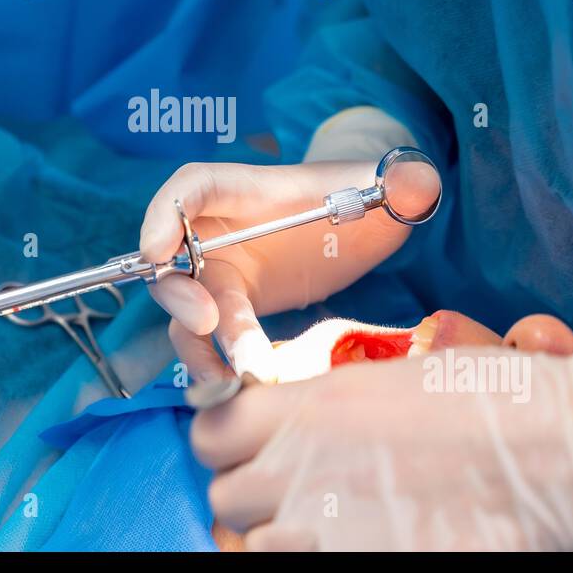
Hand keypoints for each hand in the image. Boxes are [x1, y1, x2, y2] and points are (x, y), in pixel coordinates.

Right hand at [138, 159, 439, 382]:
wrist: (371, 219)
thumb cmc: (372, 193)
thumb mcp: (394, 185)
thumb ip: (404, 181)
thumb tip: (416, 184)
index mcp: (250, 190)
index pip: (191, 188)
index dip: (163, 215)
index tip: (156, 251)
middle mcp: (223, 229)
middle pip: (172, 257)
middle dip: (178, 293)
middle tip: (206, 325)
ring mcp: (226, 270)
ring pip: (185, 309)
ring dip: (196, 345)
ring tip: (233, 377)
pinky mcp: (237, 307)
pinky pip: (211, 340)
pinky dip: (217, 365)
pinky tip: (246, 390)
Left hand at [193, 346, 572, 550]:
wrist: (569, 453)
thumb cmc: (496, 402)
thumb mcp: (395, 378)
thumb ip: (324, 402)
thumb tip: (290, 418)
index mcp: (307, 409)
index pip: (209, 433)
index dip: (230, 440)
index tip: (255, 444)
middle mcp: (300, 469)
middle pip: (227, 495)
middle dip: (257, 493)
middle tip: (299, 489)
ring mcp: (324, 530)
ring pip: (256, 546)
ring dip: (283, 535)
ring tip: (330, 524)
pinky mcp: (355, 569)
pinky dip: (316, 562)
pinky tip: (357, 545)